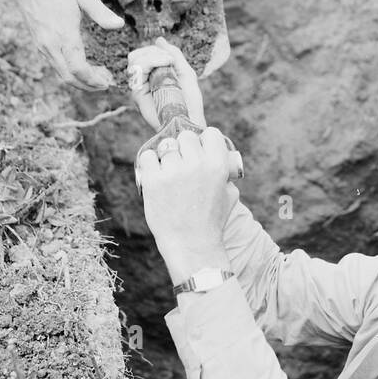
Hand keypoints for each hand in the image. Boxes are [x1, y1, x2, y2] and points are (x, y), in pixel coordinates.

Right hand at [12, 0, 123, 89]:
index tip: (107, 81)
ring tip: (98, 75)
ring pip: (61, 74)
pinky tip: (83, 66)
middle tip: (106, 84)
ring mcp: (43, 46)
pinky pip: (56, 65)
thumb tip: (119, 25)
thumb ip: (102, 12)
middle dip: (88, 86)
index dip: (93, 80)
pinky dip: (70, 72)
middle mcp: (50, 44)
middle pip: (69, 77)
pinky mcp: (40, 44)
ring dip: (80, 80)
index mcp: (63, 34)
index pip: (78, 68)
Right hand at [128, 38, 205, 130]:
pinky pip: (137, 72)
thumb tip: (159, 39)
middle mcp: (143, 81)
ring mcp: (139, 88)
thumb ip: (173, 54)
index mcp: (152, 76)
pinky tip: (165, 66)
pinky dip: (151, 62)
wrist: (191, 119)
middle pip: (135, 56)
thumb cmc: (190, 99)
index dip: (154, 51)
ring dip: (153, 56)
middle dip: (152, 52)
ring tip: (169, 63)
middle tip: (169, 60)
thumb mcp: (185, 71)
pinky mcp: (137, 94)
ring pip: (134, 61)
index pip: (143, 55)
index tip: (171, 57)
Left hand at [138, 127, 232, 279]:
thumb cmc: (211, 222)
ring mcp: (174, 171)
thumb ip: (226, 175)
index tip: (199, 151)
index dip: (204, 141)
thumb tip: (223, 161)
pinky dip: (150, 163)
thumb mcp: (230, 196)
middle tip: (182, 162)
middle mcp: (197, 164)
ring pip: (166, 146)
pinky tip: (155, 173)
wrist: (192, 245)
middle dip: (184, 147)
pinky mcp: (154, 180)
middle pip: (186, 137)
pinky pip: (148, 156)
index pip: (210, 133)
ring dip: (166, 157)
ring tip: (168, 172)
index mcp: (218, 165)